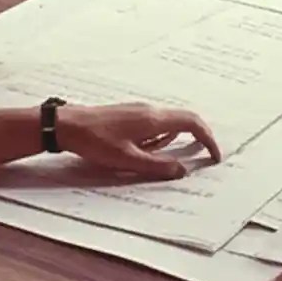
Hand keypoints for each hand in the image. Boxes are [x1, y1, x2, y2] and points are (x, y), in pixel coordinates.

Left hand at [56, 103, 221, 179]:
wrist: (67, 125)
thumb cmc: (95, 141)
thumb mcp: (128, 160)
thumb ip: (157, 166)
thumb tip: (182, 170)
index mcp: (154, 119)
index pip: (192, 123)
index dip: (208, 138)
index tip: (214, 155)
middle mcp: (150, 110)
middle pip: (184, 120)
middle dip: (196, 138)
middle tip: (201, 156)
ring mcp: (139, 110)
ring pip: (167, 124)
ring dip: (171, 141)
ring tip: (158, 161)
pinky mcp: (129, 115)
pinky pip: (153, 125)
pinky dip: (157, 139)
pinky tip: (141, 152)